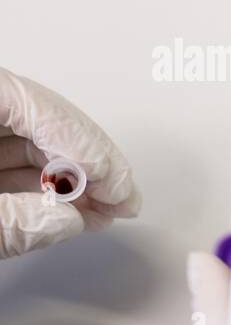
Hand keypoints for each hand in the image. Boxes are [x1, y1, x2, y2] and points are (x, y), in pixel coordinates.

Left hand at [0, 68, 141, 257]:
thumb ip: (12, 221)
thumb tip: (67, 220)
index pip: (33, 103)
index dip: (81, 142)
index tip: (113, 182)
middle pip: (39, 121)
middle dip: (87, 163)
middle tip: (123, 198)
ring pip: (30, 144)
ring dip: (74, 181)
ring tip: (107, 211)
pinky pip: (13, 165)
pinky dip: (46, 190)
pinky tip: (76, 212)